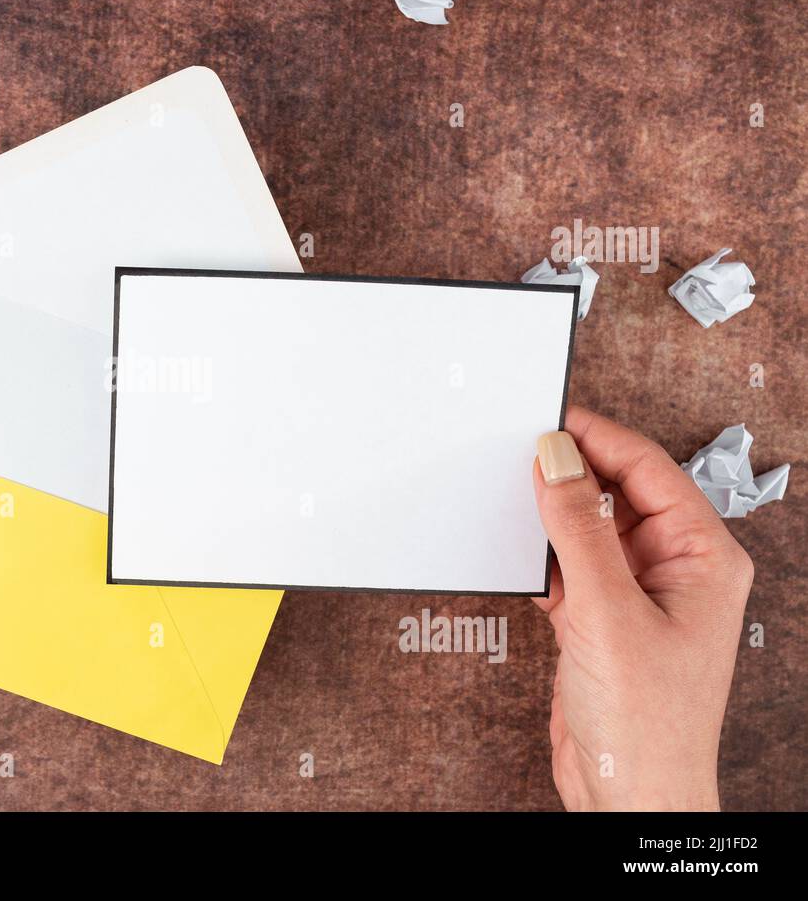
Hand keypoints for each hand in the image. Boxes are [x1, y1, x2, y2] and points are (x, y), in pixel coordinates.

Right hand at [532, 405, 753, 810]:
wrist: (627, 795)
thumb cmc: (648, 724)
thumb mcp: (608, 612)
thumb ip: (578, 529)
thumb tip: (556, 459)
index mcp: (703, 558)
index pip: (647, 470)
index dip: (598, 438)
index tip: (548, 421)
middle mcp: (673, 570)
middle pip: (617, 493)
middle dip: (571, 473)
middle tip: (520, 453)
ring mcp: (636, 595)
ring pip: (588, 528)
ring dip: (552, 516)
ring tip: (514, 503)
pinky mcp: (601, 620)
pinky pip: (569, 566)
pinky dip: (543, 557)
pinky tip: (522, 558)